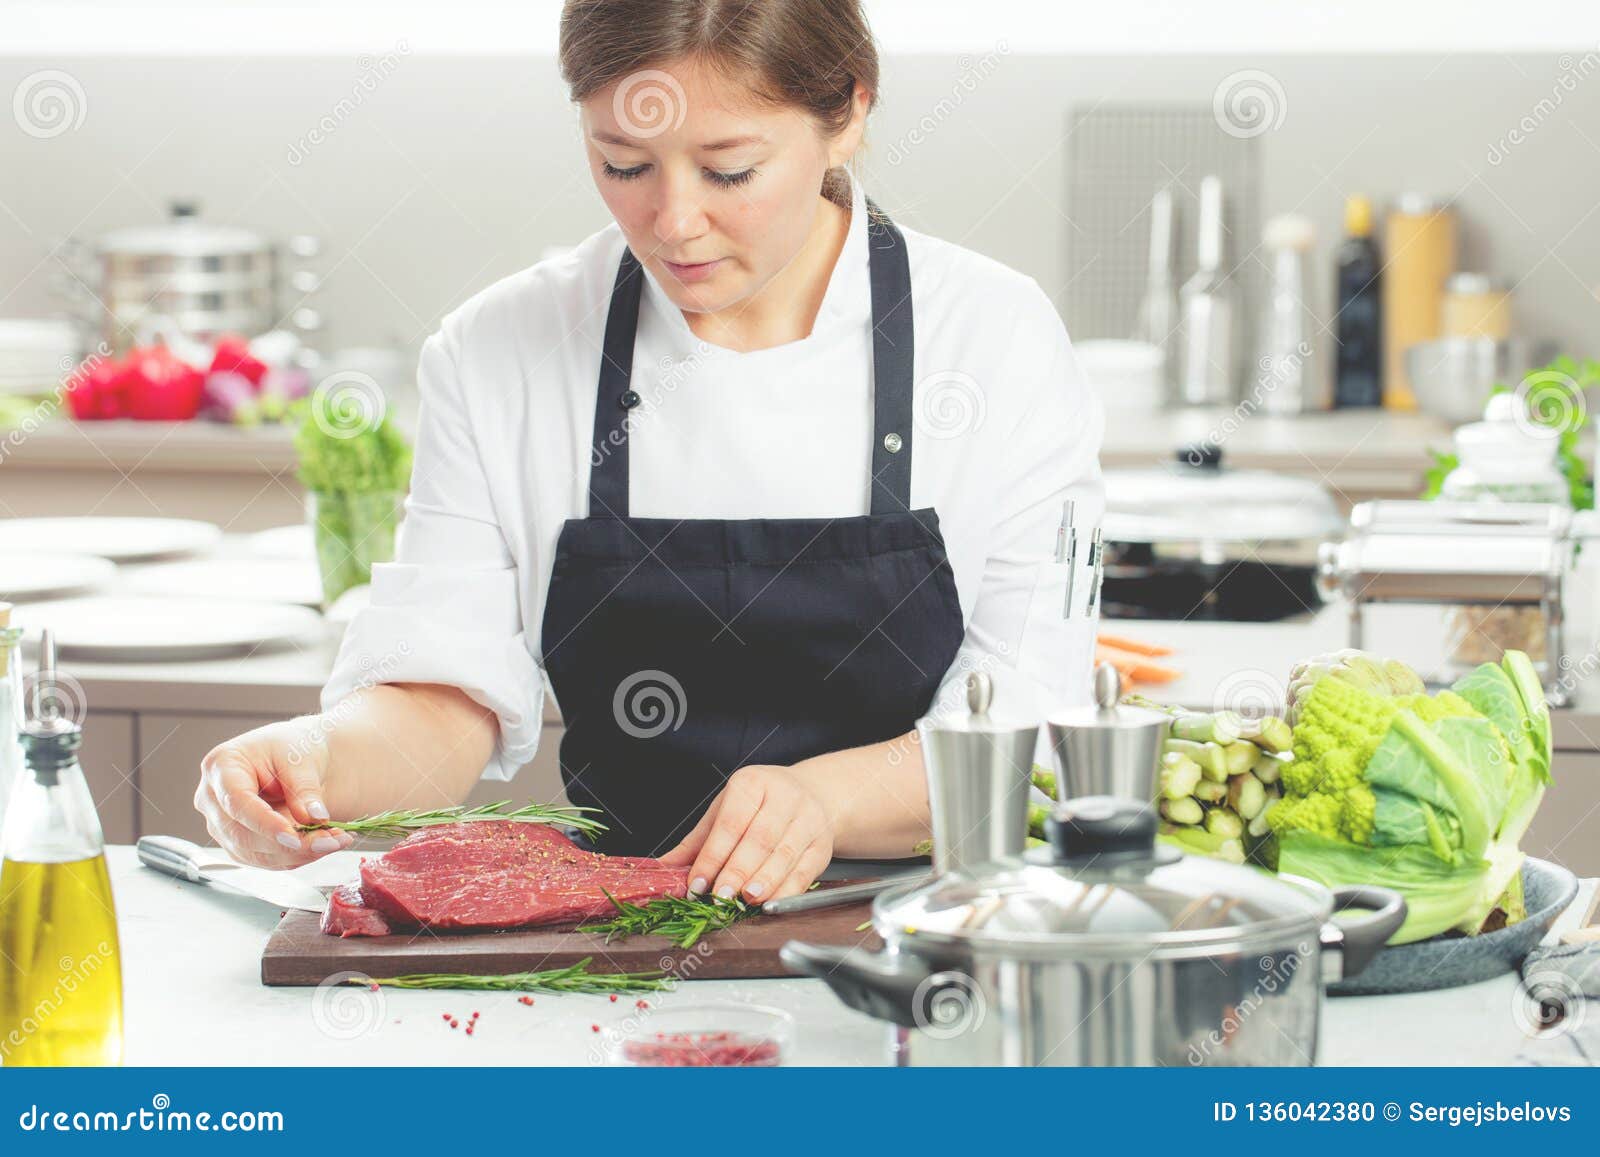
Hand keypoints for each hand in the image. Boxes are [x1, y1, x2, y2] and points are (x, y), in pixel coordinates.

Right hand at [194, 717, 353, 868]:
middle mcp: (213, 799)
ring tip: (334, 842)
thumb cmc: (290, 748)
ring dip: (298, 854)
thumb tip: (313, 818)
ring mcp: (222, 825)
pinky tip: (323, 846)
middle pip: (242, 835)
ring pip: (255, 854)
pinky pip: (265, 860)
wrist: (294, 759)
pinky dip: (296, 857)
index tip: (293, 837)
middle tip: (328, 842)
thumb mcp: (301, 758)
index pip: (236, 802)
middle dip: (289, 845)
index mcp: (220, 766)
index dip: (264, 823)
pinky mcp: (238, 844)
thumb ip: (305, 789)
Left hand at [660, 765, 833, 902]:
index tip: (697, 884)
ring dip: (763, 882)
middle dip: (736, 872)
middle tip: (718, 898)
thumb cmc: (761, 804)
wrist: (814, 795)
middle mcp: (784, 796)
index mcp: (753, 783)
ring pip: (784, 856)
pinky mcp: (822, 844)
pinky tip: (769, 903)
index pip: (731, 824)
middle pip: (759, 840)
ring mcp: (808, 820)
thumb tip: (663, 869)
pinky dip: (786, 891)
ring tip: (745, 901)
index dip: (713, 856)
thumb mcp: (725, 811)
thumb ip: (697, 842)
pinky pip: (805, 871)